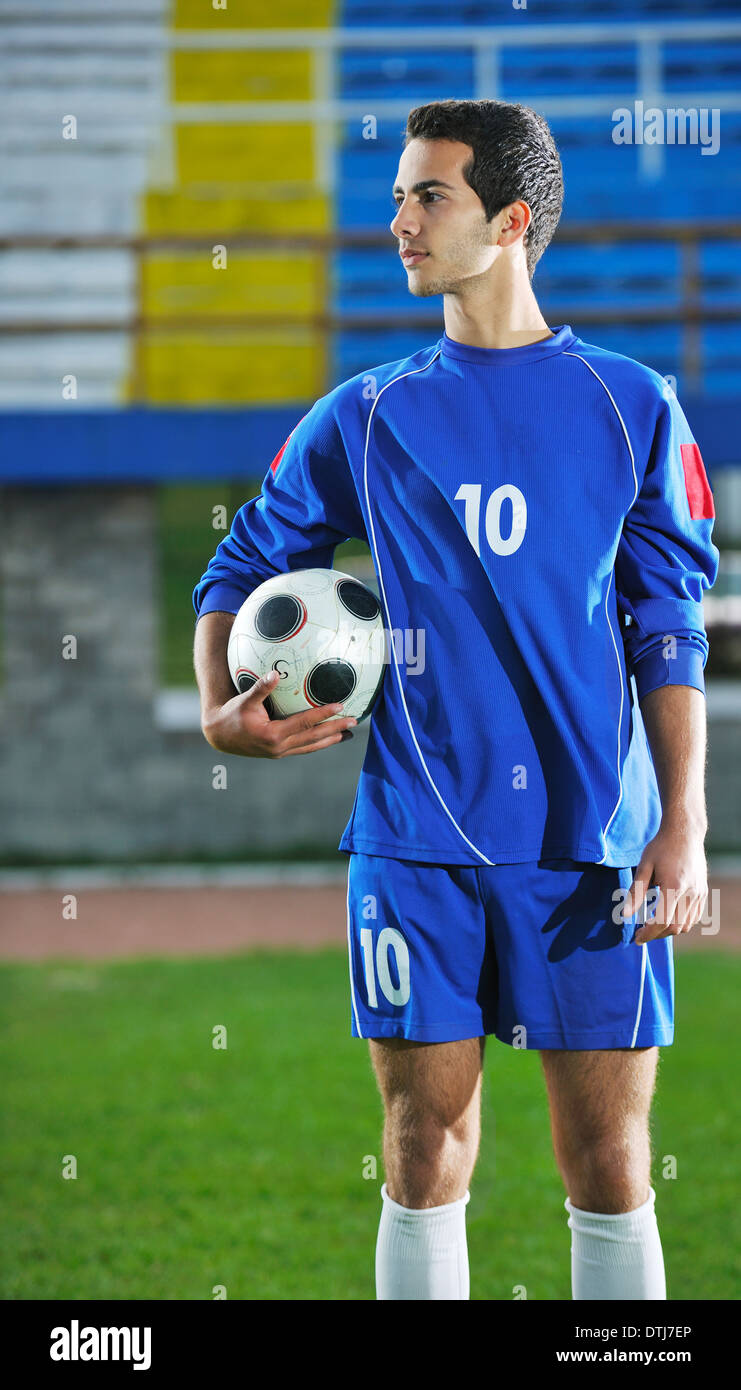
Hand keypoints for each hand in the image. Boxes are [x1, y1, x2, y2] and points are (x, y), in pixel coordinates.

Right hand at [201, 671, 357, 758]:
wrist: (220, 736)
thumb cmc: (232, 715)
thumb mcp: (244, 700)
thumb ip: (261, 688)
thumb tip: (274, 673)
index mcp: (273, 735)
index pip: (304, 723)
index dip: (323, 714)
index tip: (340, 706)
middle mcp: (279, 747)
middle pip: (314, 737)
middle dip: (335, 729)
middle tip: (353, 721)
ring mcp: (280, 752)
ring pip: (311, 746)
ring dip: (330, 739)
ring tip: (348, 734)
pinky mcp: (279, 753)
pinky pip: (304, 748)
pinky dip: (318, 743)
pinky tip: (329, 738)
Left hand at [621, 823, 708, 942]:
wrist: (685, 832)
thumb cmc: (661, 847)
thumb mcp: (644, 866)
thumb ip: (635, 892)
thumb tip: (625, 915)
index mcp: (674, 887)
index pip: (662, 921)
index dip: (649, 934)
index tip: (636, 938)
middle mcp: (690, 893)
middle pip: (675, 927)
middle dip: (657, 934)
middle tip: (641, 932)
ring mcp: (699, 893)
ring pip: (686, 925)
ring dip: (669, 930)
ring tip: (652, 925)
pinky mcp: (703, 891)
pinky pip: (694, 916)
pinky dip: (681, 922)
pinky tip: (667, 916)